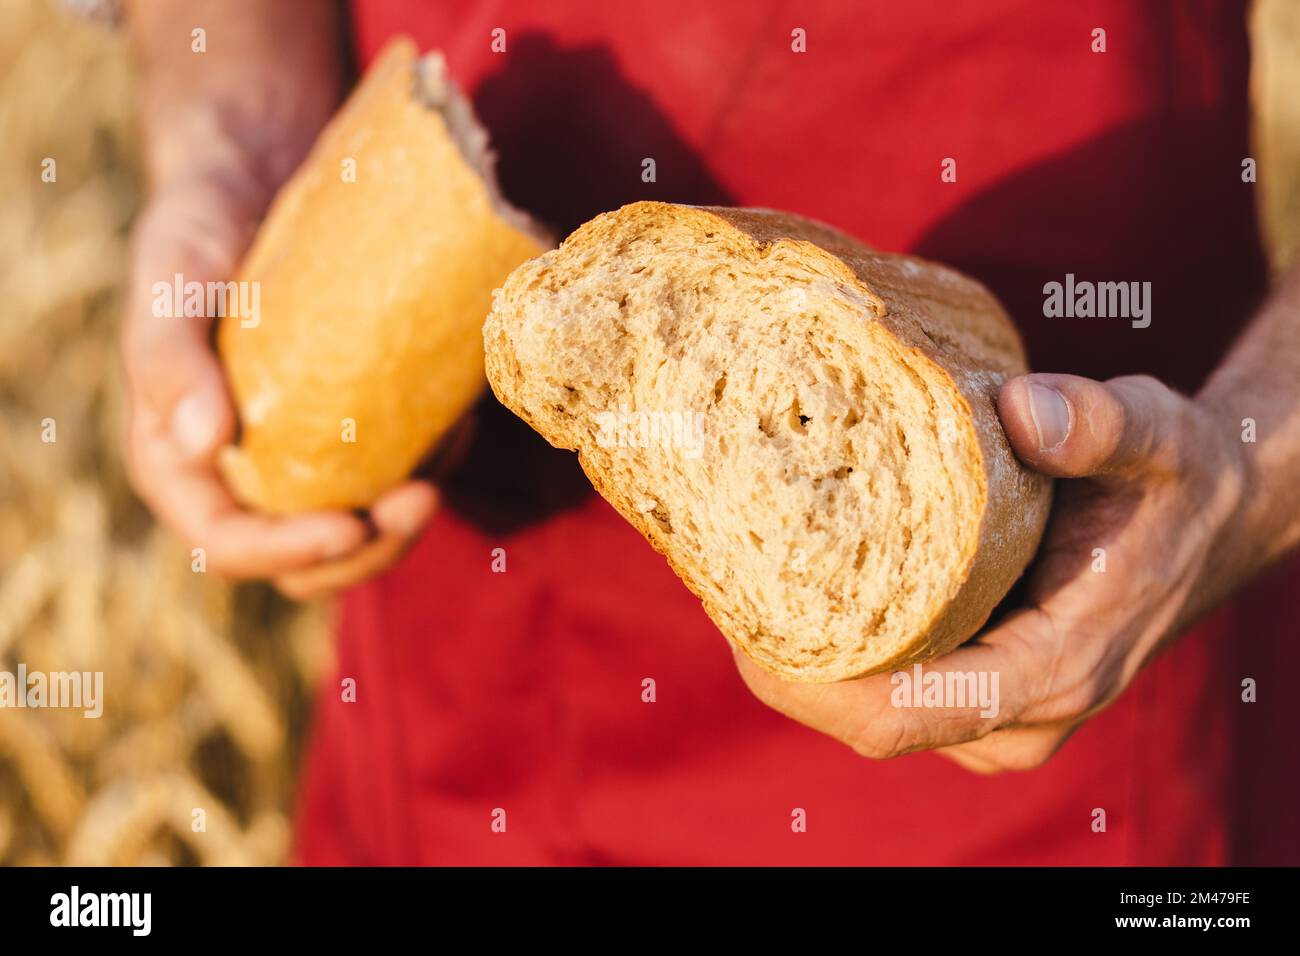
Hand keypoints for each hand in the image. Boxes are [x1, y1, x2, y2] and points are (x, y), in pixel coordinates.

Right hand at [121, 172, 438, 598]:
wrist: (256, 184)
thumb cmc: (199, 231)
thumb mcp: (170, 280)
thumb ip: (166, 359)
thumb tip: (199, 441)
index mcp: (180, 463)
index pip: (229, 545)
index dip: (288, 552)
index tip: (350, 526)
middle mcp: (241, 476)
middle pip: (306, 559)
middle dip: (367, 550)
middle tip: (421, 500)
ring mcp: (301, 459)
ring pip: (360, 532)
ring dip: (407, 520)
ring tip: (443, 465)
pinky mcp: (353, 431)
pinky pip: (395, 474)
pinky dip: (430, 465)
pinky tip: (455, 424)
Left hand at [733, 373, 1251, 771]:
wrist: (1212, 516)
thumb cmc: (1176, 479)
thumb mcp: (1157, 430)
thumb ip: (1098, 422)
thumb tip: (1021, 410)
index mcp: (1051, 670)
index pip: (896, 714)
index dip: (802, 678)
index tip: (735, 610)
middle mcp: (1019, 714)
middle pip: (864, 720)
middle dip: (781, 662)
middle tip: (717, 573)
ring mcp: (997, 711)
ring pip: (869, 709)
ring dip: (798, 656)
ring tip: (738, 574)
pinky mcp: (982, 686)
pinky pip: (889, 687)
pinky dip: (833, 648)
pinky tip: (789, 584)